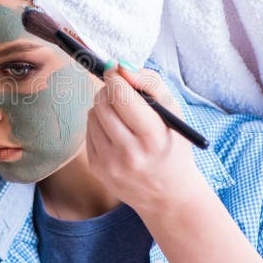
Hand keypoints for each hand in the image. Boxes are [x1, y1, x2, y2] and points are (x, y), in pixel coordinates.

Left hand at [86, 61, 204, 215]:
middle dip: (108, 89)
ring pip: (92, 115)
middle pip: (103, 104)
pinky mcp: (98, 169)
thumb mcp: (173, 114)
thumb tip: (121, 67)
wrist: (169, 195)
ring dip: (102, 105)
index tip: (114, 68)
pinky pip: (88, 131)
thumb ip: (150, 83)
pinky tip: (114, 129)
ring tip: (119, 111)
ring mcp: (111, 164)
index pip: (122, 97)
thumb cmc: (172, 145)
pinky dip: (98, 123)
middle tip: (116, 87)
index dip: (115, 77)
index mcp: (153, 137)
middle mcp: (130, 153)